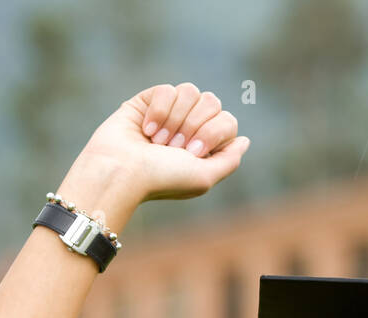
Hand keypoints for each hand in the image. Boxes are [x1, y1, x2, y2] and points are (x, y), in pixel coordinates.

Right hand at [77, 82, 250, 204]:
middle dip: (194, 124)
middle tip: (175, 147)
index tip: (192, 152)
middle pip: (212, 102)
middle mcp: (189, 128)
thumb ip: (229, 159)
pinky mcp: (148, 101)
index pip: (227, 121)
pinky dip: (158, 111)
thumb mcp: (205, 177)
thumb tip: (244, 140)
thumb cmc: (163, 178)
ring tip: (159, 142)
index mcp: (205, 147)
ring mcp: (170, 113)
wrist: (122, 170)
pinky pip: (167, 90)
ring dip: (175, 119)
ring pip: (190, 91)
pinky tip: (146, 130)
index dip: (213, 132)